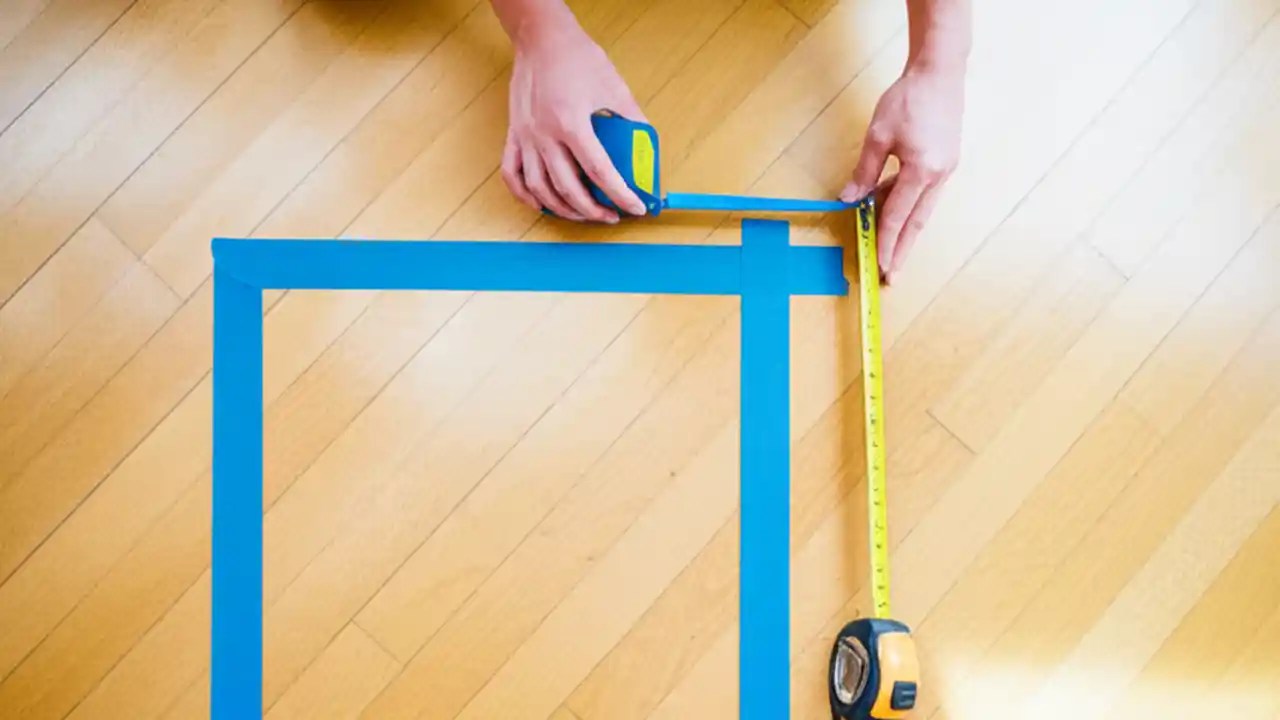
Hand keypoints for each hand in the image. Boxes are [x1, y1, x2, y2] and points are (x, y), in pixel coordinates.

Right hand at [500, 9, 646, 222]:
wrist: (542, 38)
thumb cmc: (578, 58)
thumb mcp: (615, 87)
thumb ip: (632, 120)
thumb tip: (647, 148)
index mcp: (571, 123)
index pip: (599, 172)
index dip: (620, 195)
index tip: (635, 208)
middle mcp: (545, 135)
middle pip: (568, 189)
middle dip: (593, 210)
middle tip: (611, 215)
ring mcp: (525, 137)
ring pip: (540, 189)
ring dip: (563, 209)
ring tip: (583, 214)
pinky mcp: (513, 134)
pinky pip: (512, 175)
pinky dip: (526, 196)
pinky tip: (543, 204)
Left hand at [840, 66, 963, 282]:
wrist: (940, 72)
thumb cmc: (908, 99)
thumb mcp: (878, 135)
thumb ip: (864, 172)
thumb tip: (849, 198)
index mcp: (922, 171)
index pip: (897, 215)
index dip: (885, 241)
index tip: (879, 264)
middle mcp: (939, 175)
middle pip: (916, 222)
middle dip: (902, 250)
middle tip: (891, 275)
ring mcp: (946, 169)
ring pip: (923, 209)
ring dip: (906, 231)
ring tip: (892, 251)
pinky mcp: (946, 161)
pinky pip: (925, 193)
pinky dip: (910, 206)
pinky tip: (895, 211)